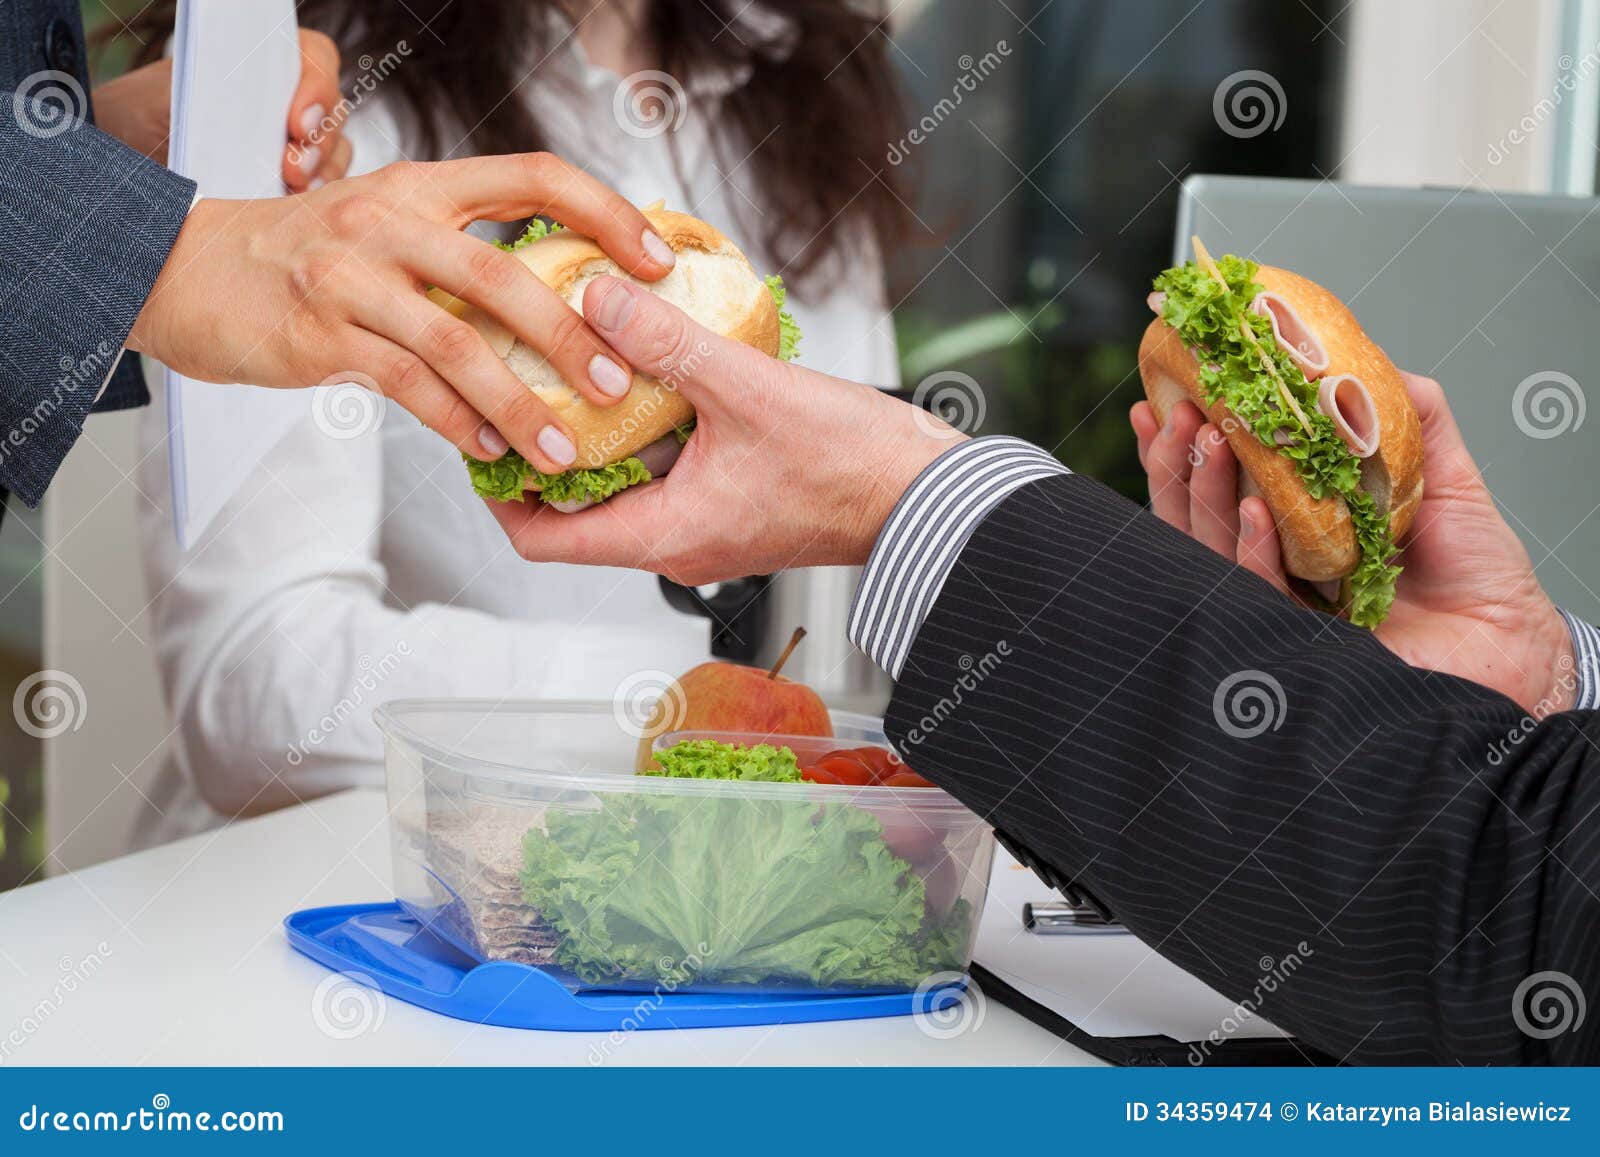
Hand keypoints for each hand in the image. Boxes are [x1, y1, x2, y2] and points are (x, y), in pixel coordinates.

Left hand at [93, 29, 349, 191]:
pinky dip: (313, 199)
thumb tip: (232, 121)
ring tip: (293, 191)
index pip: (315, 59)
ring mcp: (295, 141)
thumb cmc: (140, 115)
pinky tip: (292, 207)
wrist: (124, 149)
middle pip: (334, 111)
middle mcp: (286, 97)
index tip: (297, 124)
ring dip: (322, 174)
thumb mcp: (161, 99)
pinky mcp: (293, 181)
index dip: (317, 88)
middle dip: (321, 143)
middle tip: (293, 170)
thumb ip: (202, 102)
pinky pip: (323, 188)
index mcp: (260, 61)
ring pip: (336, 153)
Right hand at [128, 155, 675, 472]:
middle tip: (620, 382)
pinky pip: (406, 386)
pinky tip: (487, 451)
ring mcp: (351, 278)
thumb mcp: (385, 221)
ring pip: (457, 345)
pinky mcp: (319, 336)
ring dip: (519, 404)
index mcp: (423, 185)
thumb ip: (460, 250)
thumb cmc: (306, 254)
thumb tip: (557, 303)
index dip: (606, 214)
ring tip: (563, 448)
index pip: (533, 176)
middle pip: (503, 275)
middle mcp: (390, 220)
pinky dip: (454, 422)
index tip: (658, 262)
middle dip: (572, 337)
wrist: (185, 268)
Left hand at [487, 276, 954, 582]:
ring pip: (624, 485)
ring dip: (599, 430)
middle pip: (576, 508)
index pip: (544, 538)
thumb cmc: (852, 467)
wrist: (927, 497)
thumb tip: (594, 300)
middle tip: (521, 379)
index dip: (497, 490)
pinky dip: (648, 426)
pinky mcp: (734, 501)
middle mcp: (676, 542)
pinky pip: (668, 469)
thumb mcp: (748, 392)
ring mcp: (706, 524)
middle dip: (544, 445)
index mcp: (664, 537)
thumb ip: (667, 343)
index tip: (478, 432)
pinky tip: (653, 368)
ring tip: (578, 361)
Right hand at [1130, 374, 1575, 713]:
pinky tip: (1255, 509)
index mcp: (1293, 529)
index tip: (1161, 402)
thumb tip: (1369, 362)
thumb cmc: (1478, 570)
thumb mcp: (1442, 477)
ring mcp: (1283, 605)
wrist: (1514, 639)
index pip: (1217, 488)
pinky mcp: (1301, 641)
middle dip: (1180, 463)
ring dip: (1206, 493)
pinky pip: (1259, 593)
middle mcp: (1277, 567)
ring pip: (1214, 550)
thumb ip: (1412, 419)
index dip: (1182, 450)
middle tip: (1181, 411)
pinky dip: (1252, 550)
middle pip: (1198, 518)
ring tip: (1208, 440)